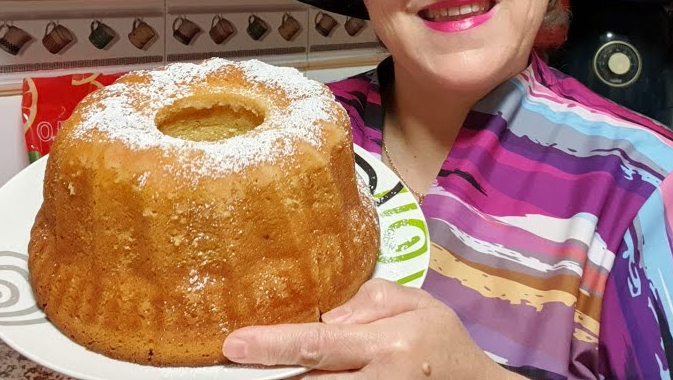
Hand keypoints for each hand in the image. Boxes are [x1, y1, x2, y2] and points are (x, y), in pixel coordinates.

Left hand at [223, 279, 513, 378]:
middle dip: (270, 376)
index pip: (319, 345)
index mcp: (386, 345)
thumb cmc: (442, 340)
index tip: (234, 344)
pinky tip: (290, 375)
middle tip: (231, 364)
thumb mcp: (417, 304)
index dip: (274, 345)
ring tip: (258, 370)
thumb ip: (369, 301)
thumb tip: (324, 317)